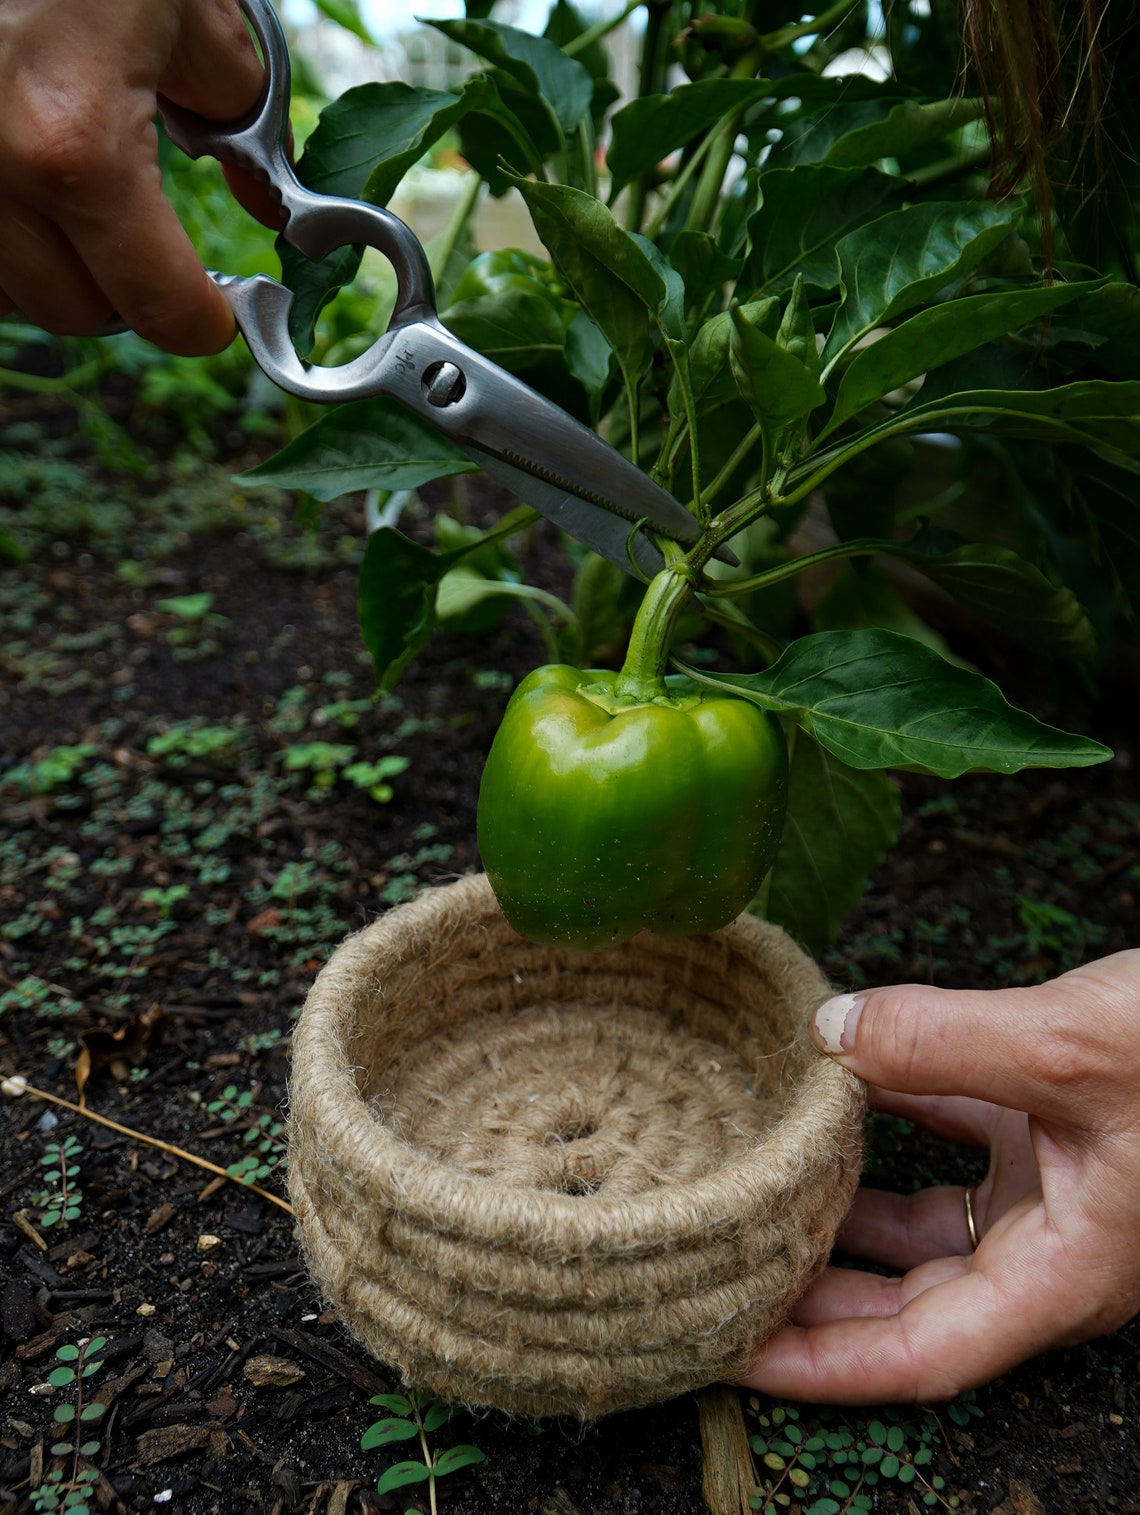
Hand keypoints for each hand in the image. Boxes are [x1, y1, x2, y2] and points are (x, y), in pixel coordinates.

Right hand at [0, 0, 275, 354]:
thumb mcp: (178, 3)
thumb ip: (237, 107)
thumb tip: (266, 201)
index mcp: (75, 147)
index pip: (157, 307)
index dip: (204, 321)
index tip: (219, 312)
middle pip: (76, 312)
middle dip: (126, 291)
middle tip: (150, 244)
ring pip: (9, 290)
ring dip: (53, 265)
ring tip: (79, 202)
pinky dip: (4, 234)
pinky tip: (24, 181)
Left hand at [740, 951, 1139, 1403]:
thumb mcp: (1075, 1049)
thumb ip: (943, 1042)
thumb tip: (831, 1032)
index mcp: (1065, 1274)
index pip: (916, 1354)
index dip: (816, 1364)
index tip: (726, 1349)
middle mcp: (1054, 1248)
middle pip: (907, 1304)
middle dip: (812, 1296)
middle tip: (717, 1268)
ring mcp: (1057, 1189)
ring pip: (924, 1225)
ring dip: (843, 1207)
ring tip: (756, 1184)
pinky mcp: (1057, 1129)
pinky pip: (953, 1140)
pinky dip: (894, 1113)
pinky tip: (837, 1078)